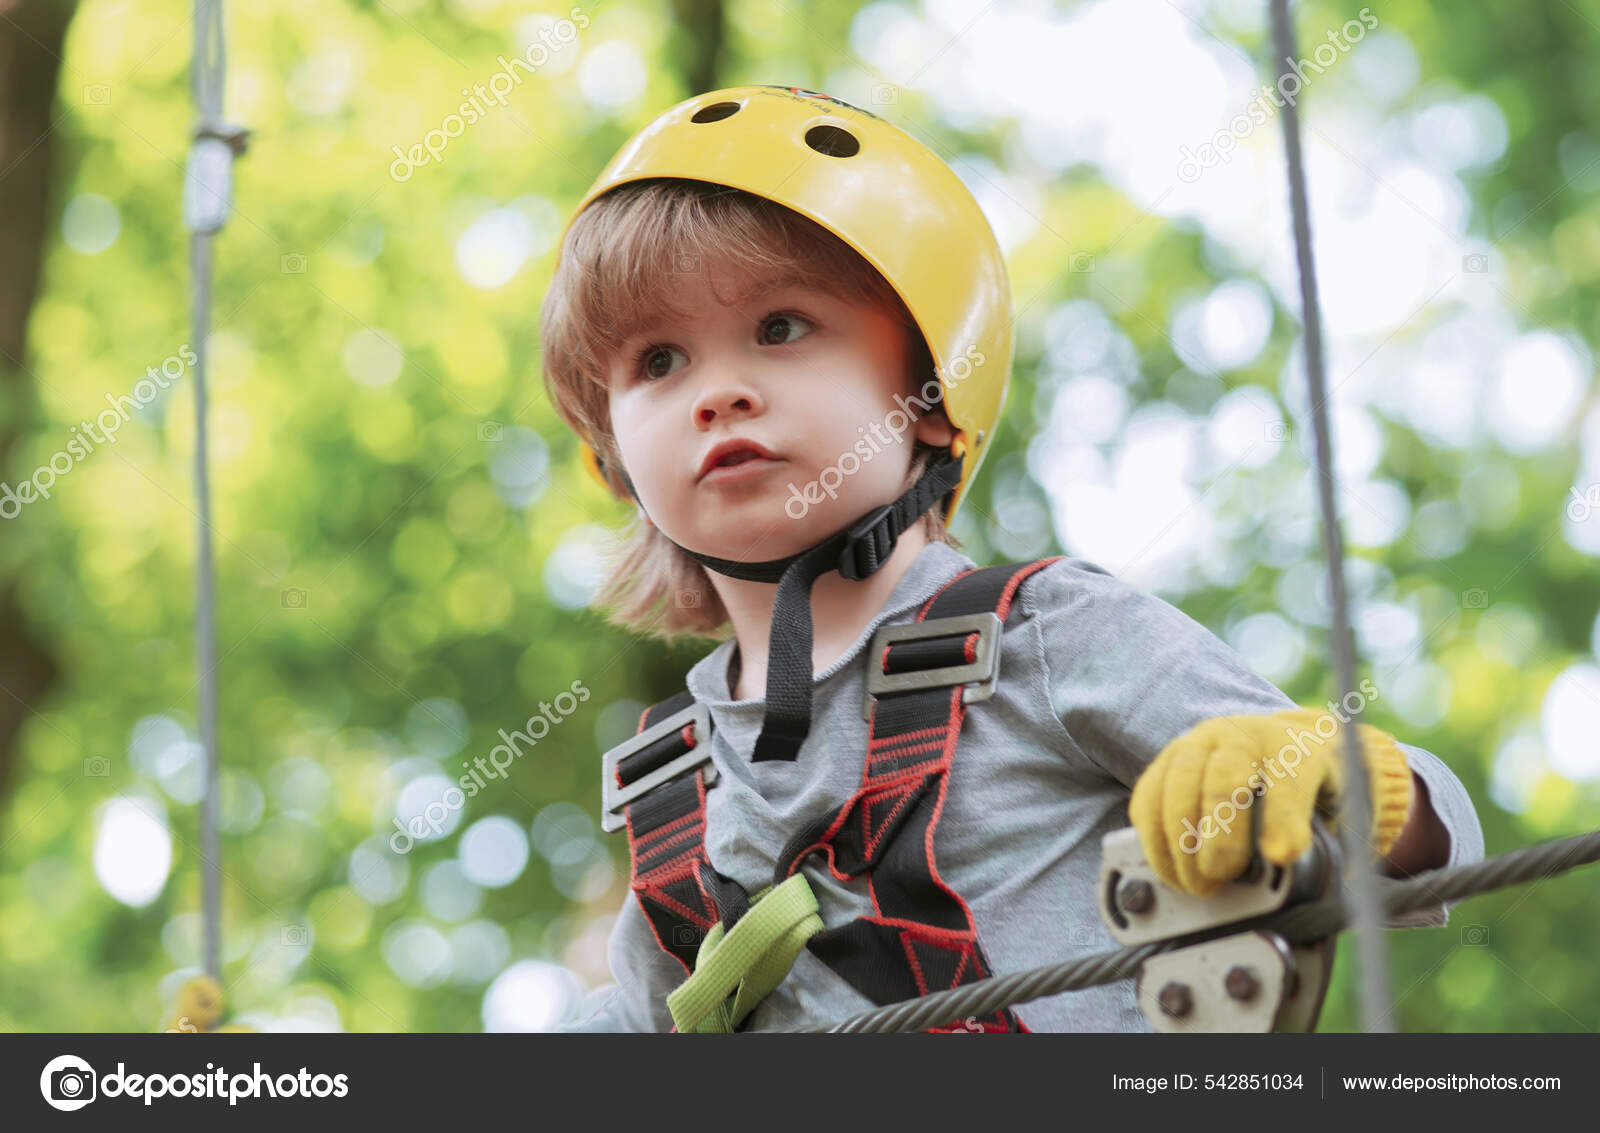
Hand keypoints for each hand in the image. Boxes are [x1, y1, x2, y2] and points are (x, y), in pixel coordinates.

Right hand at [1127, 707, 1412, 895]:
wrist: (1284, 745)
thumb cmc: (1310, 790)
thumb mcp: (1338, 811)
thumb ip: (1331, 846)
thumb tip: (1315, 895)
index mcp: (1298, 748)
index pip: (1290, 779)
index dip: (1283, 818)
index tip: (1281, 856)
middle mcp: (1245, 735)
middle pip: (1224, 780)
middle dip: (1219, 838)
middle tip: (1219, 879)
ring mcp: (1201, 741)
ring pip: (1177, 786)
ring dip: (1178, 843)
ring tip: (1193, 883)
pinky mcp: (1169, 757)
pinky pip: (1148, 794)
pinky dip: (1153, 835)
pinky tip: (1170, 866)